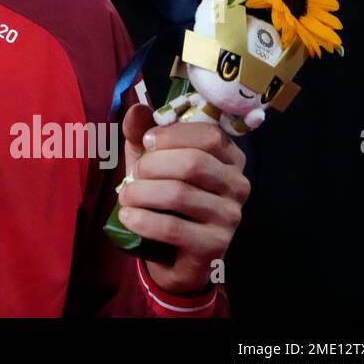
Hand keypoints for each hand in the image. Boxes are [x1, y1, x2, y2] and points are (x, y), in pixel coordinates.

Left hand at [116, 103, 249, 295]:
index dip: (171, 135)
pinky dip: (142, 219)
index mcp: (229, 158)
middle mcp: (238, 186)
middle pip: (192, 163)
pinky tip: (128, 216)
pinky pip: (172, 227)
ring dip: (141, 193)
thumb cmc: (165, 199)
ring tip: (126, 197)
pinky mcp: (215, 246)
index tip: (146, 143)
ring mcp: (231, 217)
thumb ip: (143, 134)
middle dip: (152, 166)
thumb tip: (136, 108)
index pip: (209, 135)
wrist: (173, 255)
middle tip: (133, 175)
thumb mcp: (152, 162)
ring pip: (179, 194)